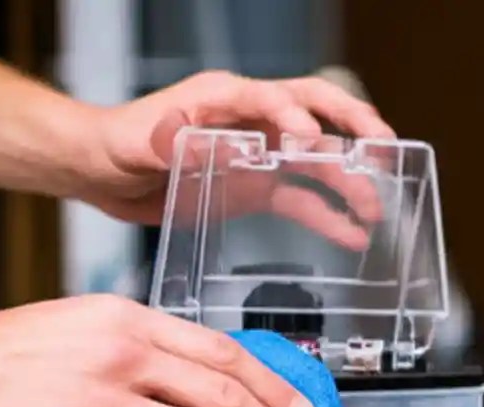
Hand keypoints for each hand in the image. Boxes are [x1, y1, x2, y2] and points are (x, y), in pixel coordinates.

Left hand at [77, 71, 395, 247]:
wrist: (100, 170)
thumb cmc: (119, 140)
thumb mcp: (150, 139)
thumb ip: (193, 142)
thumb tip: (240, 148)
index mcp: (226, 97)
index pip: (277, 96)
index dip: (298, 117)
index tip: (312, 141)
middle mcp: (252, 119)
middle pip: (318, 112)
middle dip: (354, 127)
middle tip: (384, 146)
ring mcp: (259, 153)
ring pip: (318, 161)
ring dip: (349, 181)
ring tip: (376, 205)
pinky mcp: (255, 187)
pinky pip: (301, 199)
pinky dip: (328, 216)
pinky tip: (351, 233)